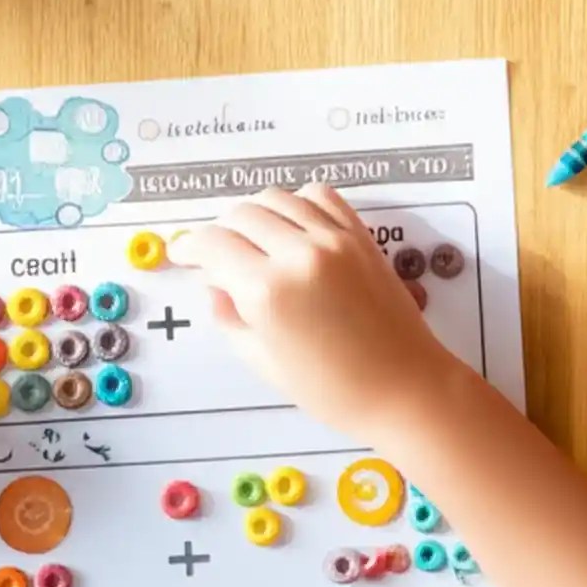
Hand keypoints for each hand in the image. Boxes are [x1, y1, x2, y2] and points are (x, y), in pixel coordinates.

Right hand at [168, 184, 460, 434]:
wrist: (404, 388)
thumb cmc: (332, 390)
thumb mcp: (263, 362)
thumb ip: (230, 317)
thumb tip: (214, 284)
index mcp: (267, 290)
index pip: (212, 244)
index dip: (189, 246)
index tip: (182, 253)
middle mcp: (298, 253)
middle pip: (240, 214)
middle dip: (219, 232)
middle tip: (216, 256)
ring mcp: (333, 239)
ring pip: (275, 198)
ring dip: (254, 214)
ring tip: (253, 241)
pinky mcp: (360, 236)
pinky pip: (319, 196)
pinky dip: (296, 203)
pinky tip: (292, 227)